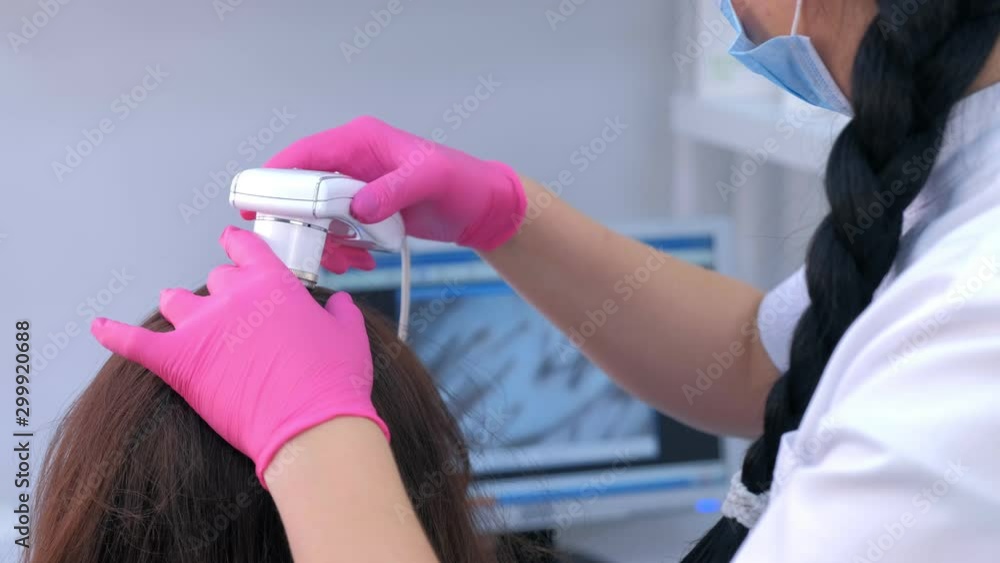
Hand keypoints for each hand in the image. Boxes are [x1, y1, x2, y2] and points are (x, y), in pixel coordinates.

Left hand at [90, 226, 387, 484]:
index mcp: (274, 285)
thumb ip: (341, 312)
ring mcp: (203, 329)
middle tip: (232, 315)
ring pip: (176, 302)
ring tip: (184, 320)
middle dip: (222, 293)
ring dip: (181, 309)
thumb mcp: (350, 336)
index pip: (245, 249)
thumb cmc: (334, 383)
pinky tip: (98, 327)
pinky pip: (134, 343)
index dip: (236, 244)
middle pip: (215, 279)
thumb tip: (338, 304)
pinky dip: (113, 334)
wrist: (313, 428)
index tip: (230, 243)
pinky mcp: (180, 363)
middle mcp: (235, 297)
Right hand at [252, 116, 526, 271]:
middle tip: (300, 248)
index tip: (254, 203)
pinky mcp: (363, 211)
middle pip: (303, 189)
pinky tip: (359, 263)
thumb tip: (358, 206)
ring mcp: (356, 188)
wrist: (480, 207)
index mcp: (361, 141)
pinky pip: (337, 231)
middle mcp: (352, 162)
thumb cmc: (461, 182)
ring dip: (323, 243)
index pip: (306, 153)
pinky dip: (342, 250)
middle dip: (300, 222)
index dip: (275, 177)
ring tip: (344, 263)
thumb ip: (393, 190)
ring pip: (317, 216)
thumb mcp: (430, 180)